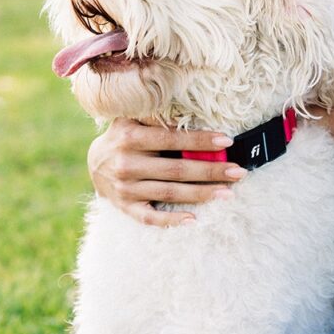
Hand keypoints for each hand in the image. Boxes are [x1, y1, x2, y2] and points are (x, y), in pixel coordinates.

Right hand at [87, 119, 247, 226]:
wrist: (94, 162)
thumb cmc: (125, 136)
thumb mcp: (134, 118)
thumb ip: (157, 116)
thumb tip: (191, 113)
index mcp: (130, 137)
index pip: (173, 138)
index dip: (200, 141)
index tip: (227, 141)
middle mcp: (127, 163)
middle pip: (176, 169)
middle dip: (211, 171)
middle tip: (238, 172)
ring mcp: (125, 188)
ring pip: (169, 193)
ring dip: (201, 194)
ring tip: (228, 193)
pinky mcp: (125, 207)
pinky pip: (149, 218)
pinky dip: (170, 220)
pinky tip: (194, 219)